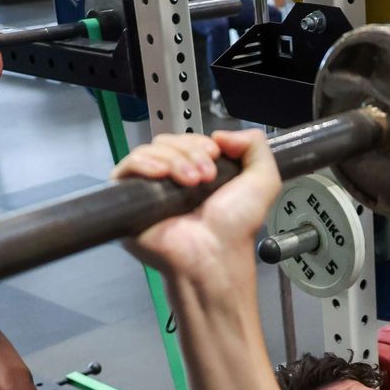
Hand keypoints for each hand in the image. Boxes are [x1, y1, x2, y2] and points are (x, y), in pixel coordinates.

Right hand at [113, 129, 280, 288]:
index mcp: (199, 173)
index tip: (215, 155)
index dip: (200, 142)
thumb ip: (256, 147)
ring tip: (191, 183)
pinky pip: (126, 168)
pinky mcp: (130, 200)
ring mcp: (151, 189)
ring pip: (151, 151)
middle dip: (190, 151)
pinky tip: (162, 174)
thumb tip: (223, 134)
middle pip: (168, 141)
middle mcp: (174, 180)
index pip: (188, 140)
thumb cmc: (236, 228)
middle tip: (206, 176)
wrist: (214, 255)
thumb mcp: (263, 181)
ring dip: (174, 160)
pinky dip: (144, 163)